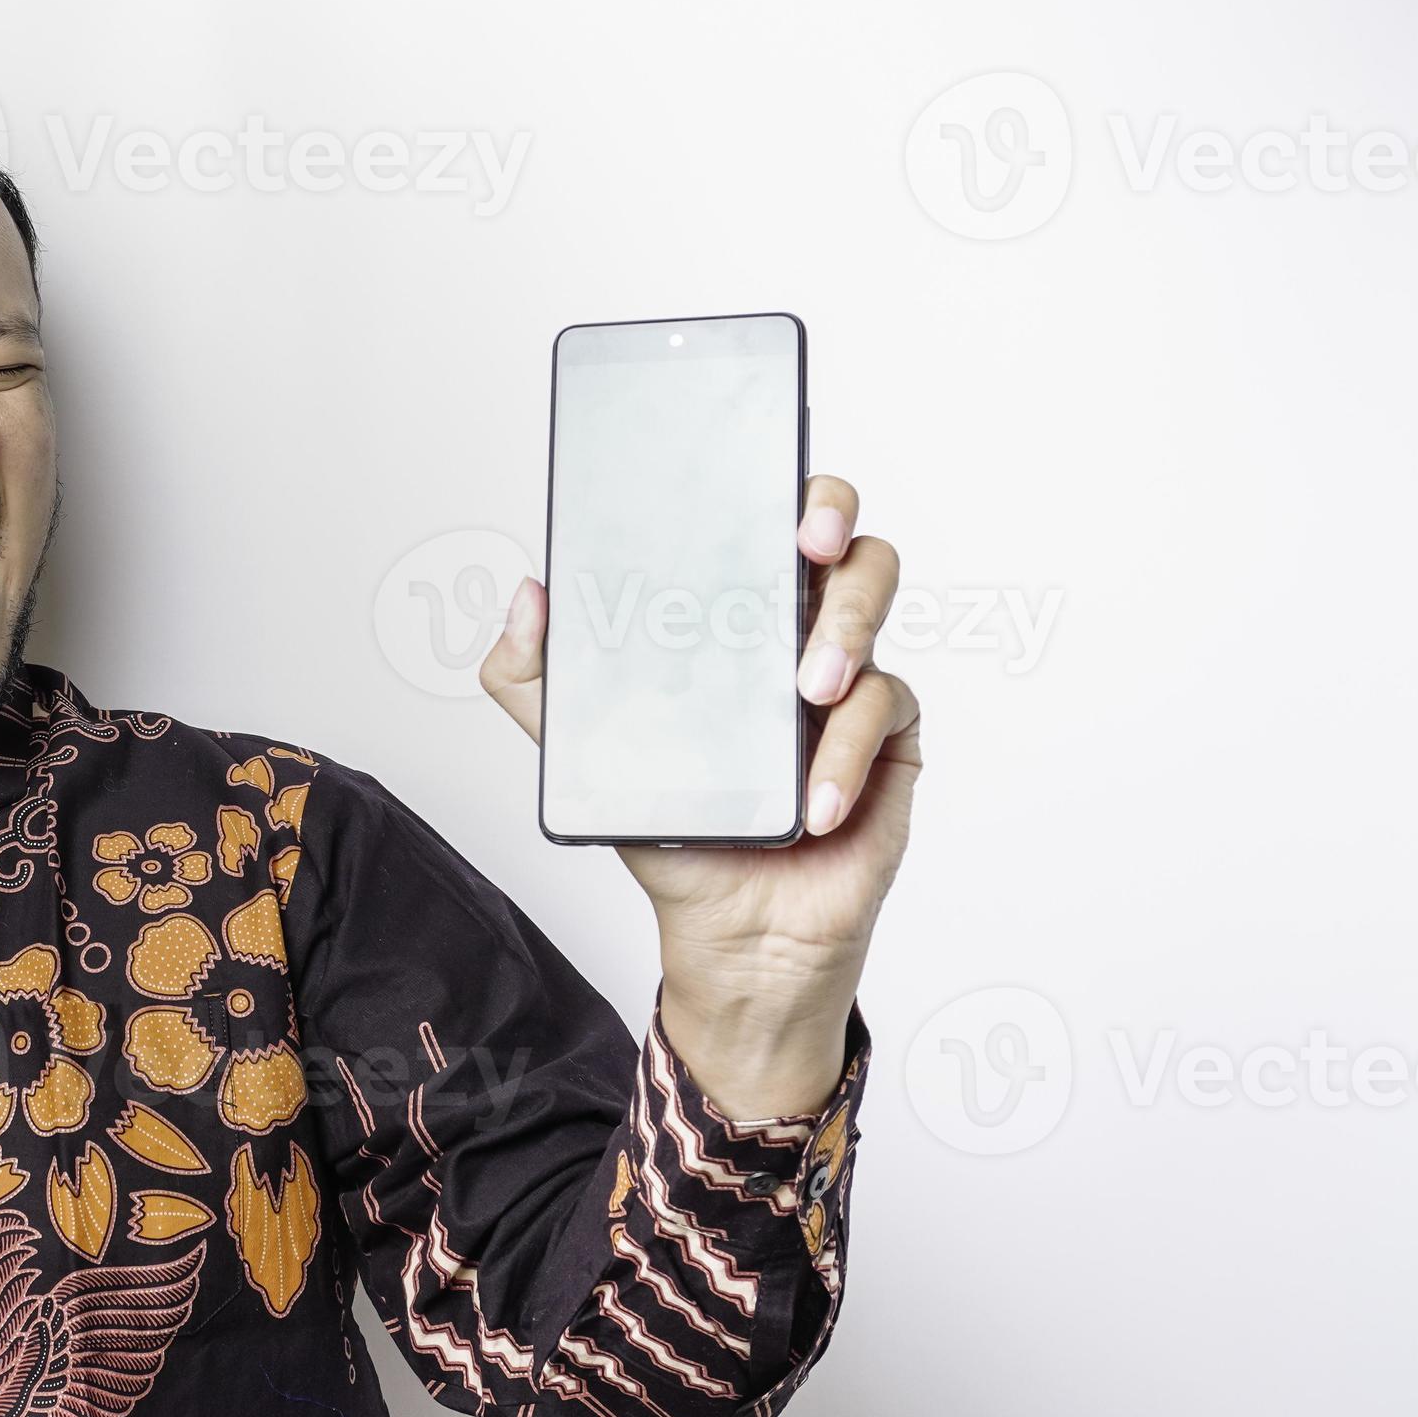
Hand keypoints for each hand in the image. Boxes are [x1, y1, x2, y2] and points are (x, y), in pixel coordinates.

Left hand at [480, 475, 921, 1115]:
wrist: (729, 929)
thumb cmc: (676, 833)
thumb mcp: (590, 755)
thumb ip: (542, 682)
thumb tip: (528, 596)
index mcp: (733, 620)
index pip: (763, 524)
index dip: (777, 487)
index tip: (762, 487)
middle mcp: (797, 634)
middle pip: (841, 539)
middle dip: (833, 520)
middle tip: (806, 545)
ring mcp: (850, 681)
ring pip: (875, 601)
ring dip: (845, 631)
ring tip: (804, 691)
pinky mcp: (889, 738)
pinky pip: (886, 709)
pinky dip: (845, 753)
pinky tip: (814, 802)